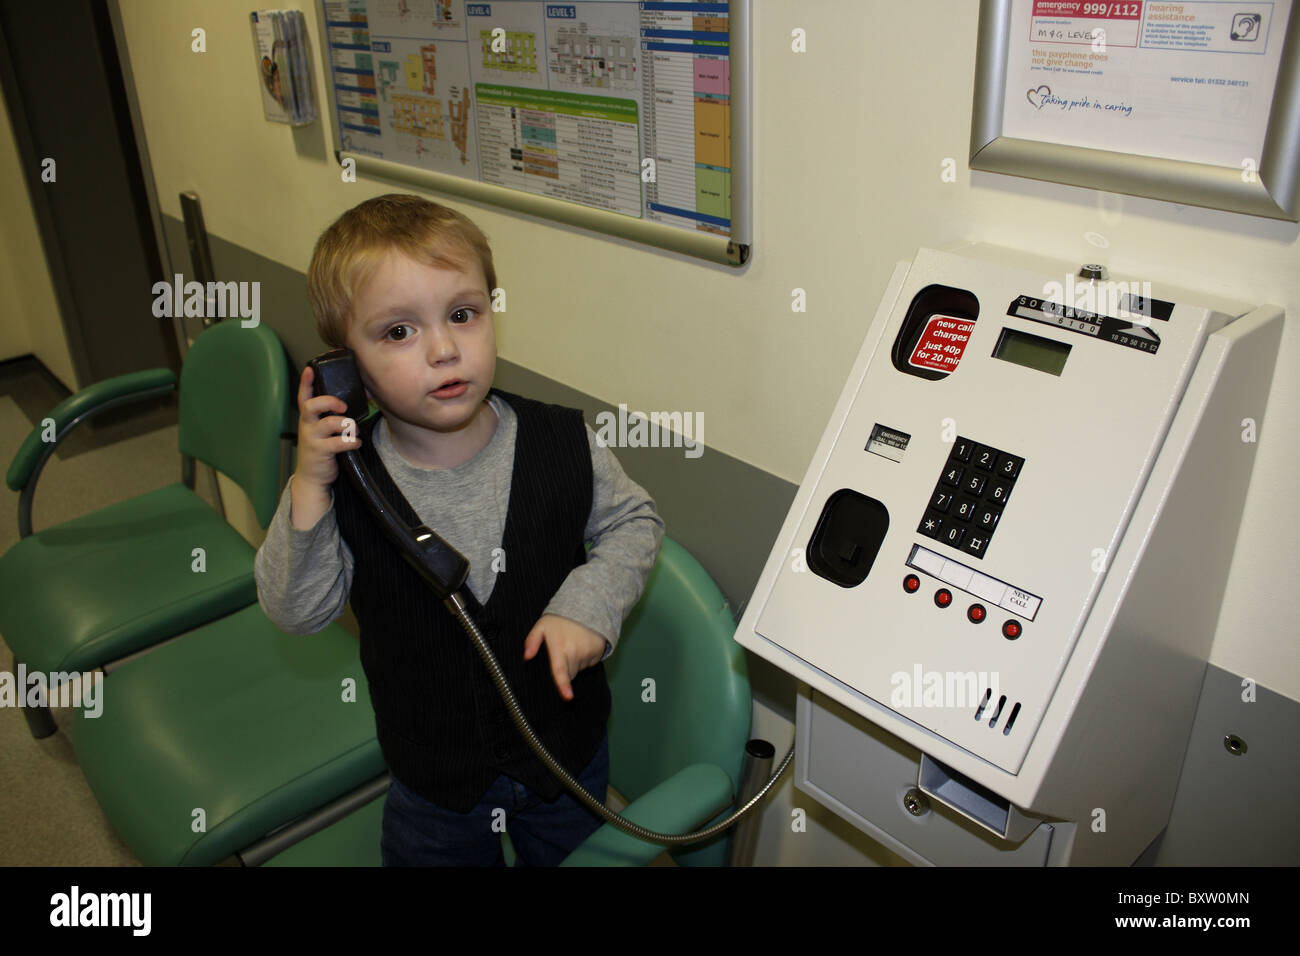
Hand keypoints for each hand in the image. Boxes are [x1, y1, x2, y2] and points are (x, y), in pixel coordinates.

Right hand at [295, 364, 361, 490]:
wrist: (312, 477)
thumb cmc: (322, 448)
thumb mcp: (323, 430)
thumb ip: (335, 416)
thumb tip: (365, 398)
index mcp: (308, 418)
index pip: (303, 396)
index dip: (305, 382)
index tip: (310, 369)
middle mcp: (307, 425)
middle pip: (311, 406)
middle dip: (329, 401)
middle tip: (343, 406)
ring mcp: (311, 439)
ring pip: (328, 424)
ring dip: (347, 424)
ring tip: (354, 430)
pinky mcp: (320, 452)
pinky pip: (338, 443)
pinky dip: (352, 442)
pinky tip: (356, 443)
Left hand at [522, 615, 606, 700]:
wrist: (586, 605)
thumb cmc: (561, 618)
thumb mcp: (542, 625)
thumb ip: (532, 641)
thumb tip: (527, 656)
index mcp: (560, 648)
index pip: (561, 671)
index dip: (564, 686)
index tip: (568, 697)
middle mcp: (575, 651)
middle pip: (570, 674)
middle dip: (566, 668)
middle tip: (563, 650)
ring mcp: (588, 651)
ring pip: (580, 668)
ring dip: (576, 662)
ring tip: (574, 644)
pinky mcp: (598, 650)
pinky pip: (591, 662)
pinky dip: (586, 657)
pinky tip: (583, 644)